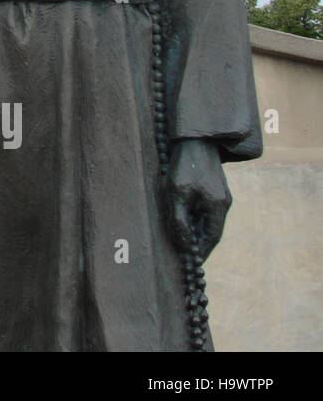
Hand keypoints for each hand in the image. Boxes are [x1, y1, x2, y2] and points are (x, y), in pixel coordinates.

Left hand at [168, 139, 231, 261]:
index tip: (190, 262)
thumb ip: (180, 221)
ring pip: (207, 219)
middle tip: (183, 253)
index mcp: (218, 208)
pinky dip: (195, 216)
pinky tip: (182, 216)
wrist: (194, 139)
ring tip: (180, 238)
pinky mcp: (213, 187)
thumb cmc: (185, 167)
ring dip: (195, 228)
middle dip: (197, 242)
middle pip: (210, 230)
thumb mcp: (177, 195)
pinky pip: (205, 208)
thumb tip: (184, 245)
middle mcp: (223, 203)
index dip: (201, 251)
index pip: (211, 238)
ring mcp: (220, 194)